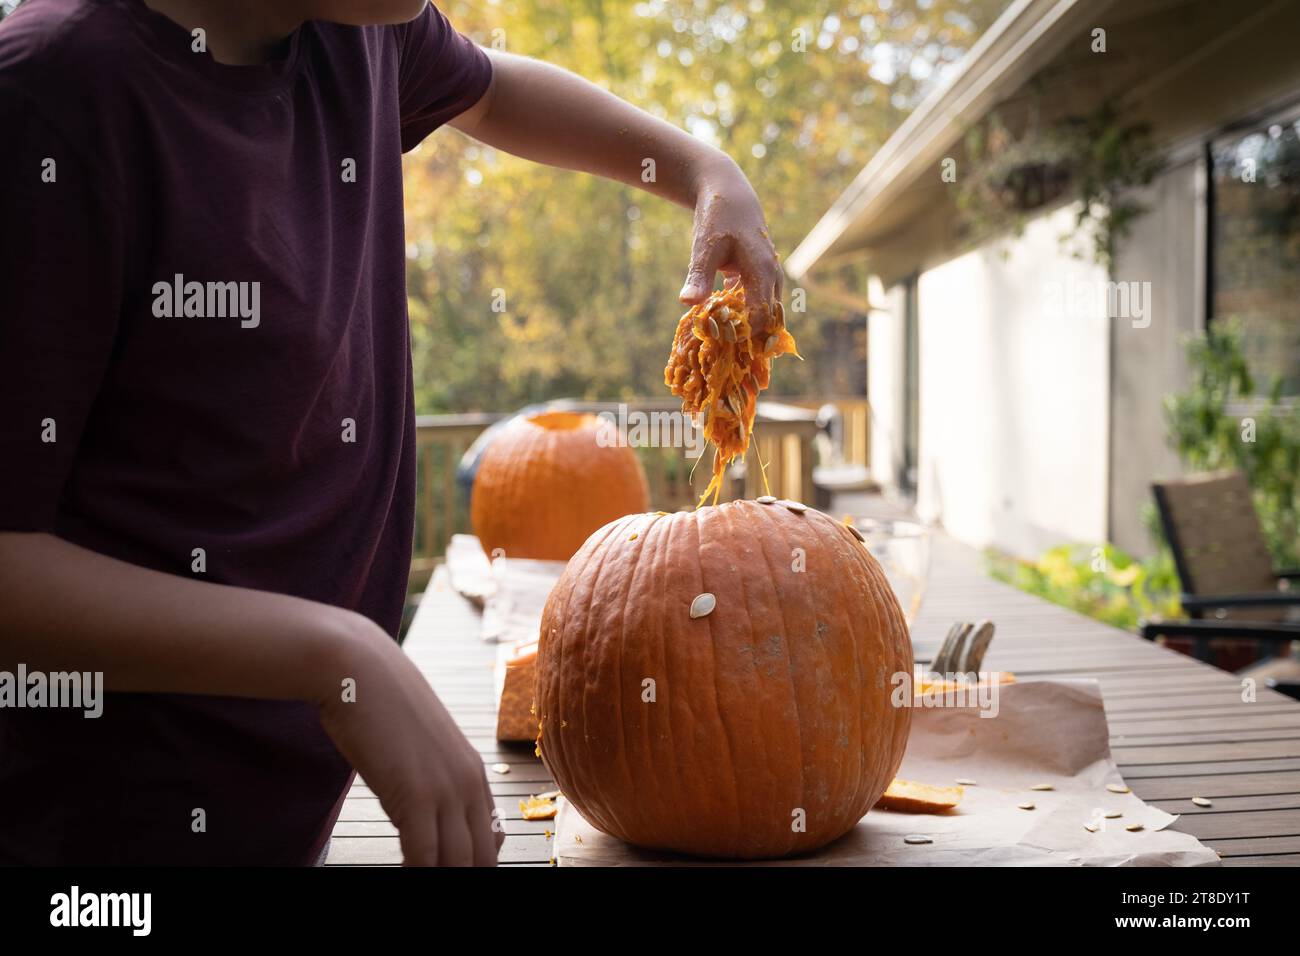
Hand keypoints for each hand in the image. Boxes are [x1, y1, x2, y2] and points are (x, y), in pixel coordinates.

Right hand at [317, 615, 502, 865]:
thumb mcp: (420, 744)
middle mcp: (469, 782)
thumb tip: (427, 816)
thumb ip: (432, 778)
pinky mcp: (415, 795)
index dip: (475, 864)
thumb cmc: (382, 704)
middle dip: (465, 875)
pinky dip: (415, 871)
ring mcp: (446, 789)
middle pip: (481, 857)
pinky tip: (403, 872)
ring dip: (440, 877)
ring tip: (420, 881)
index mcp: (474, 772)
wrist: (357, 668)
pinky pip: (423, 855)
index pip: (491, 839)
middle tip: (441, 885)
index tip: (456, 872)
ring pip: (457, 862)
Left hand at [679, 159, 782, 332]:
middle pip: (769, 319)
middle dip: (750, 339)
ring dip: (747, 329)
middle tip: (730, 359)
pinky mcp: (759, 276)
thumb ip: (698, 276)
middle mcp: (772, 276)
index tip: (725, 348)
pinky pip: (756, 303)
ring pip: (765, 312)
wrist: (728, 194)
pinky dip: (742, 317)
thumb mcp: (704, 247)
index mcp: (763, 272)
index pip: (762, 316)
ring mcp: (769, 276)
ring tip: (727, 346)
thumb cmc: (717, 219)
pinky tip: (722, 327)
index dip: (746, 336)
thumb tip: (687, 303)